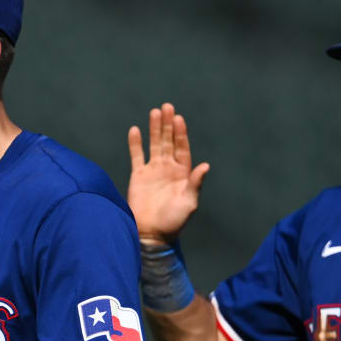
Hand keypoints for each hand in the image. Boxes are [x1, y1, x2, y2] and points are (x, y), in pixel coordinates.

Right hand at [126, 102, 209, 246]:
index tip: (178, 118)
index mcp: (182, 173)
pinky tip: (135, 130)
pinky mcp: (138, 176)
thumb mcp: (188, 203)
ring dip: (154, 129)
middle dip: (168, 125)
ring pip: (154, 145)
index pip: (182, 148)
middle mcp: (168, 168)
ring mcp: (153, 171)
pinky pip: (137, 156)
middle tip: (167, 107)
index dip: (181, 134)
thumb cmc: (173, 221)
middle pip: (168, 141)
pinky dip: (136, 144)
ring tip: (155, 112)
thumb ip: (195, 183)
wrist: (151, 233)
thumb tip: (205, 165)